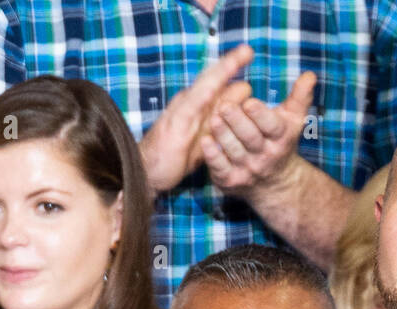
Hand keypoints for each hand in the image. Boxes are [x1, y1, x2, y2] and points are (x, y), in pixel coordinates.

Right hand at [139, 44, 254, 193]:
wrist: (147, 171)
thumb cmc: (174, 156)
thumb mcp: (203, 139)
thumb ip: (218, 124)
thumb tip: (236, 111)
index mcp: (197, 106)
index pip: (216, 83)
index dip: (231, 68)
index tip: (248, 54)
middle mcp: (190, 103)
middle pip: (212, 78)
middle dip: (229, 62)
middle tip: (248, 49)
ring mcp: (182, 110)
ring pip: (205, 85)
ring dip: (221, 70)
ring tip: (238, 58)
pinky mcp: (176, 124)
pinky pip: (192, 106)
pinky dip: (204, 95)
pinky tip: (216, 86)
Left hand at [202, 71, 317, 198]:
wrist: (274, 183)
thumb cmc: (279, 141)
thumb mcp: (293, 121)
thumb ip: (300, 97)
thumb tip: (310, 75)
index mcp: (279, 138)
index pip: (272, 126)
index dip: (261, 115)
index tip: (250, 102)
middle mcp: (264, 155)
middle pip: (251, 138)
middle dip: (238, 122)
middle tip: (225, 106)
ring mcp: (247, 169)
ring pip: (234, 151)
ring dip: (223, 135)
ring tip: (213, 118)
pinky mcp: (230, 179)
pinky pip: (221, 168)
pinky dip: (213, 156)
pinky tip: (205, 141)